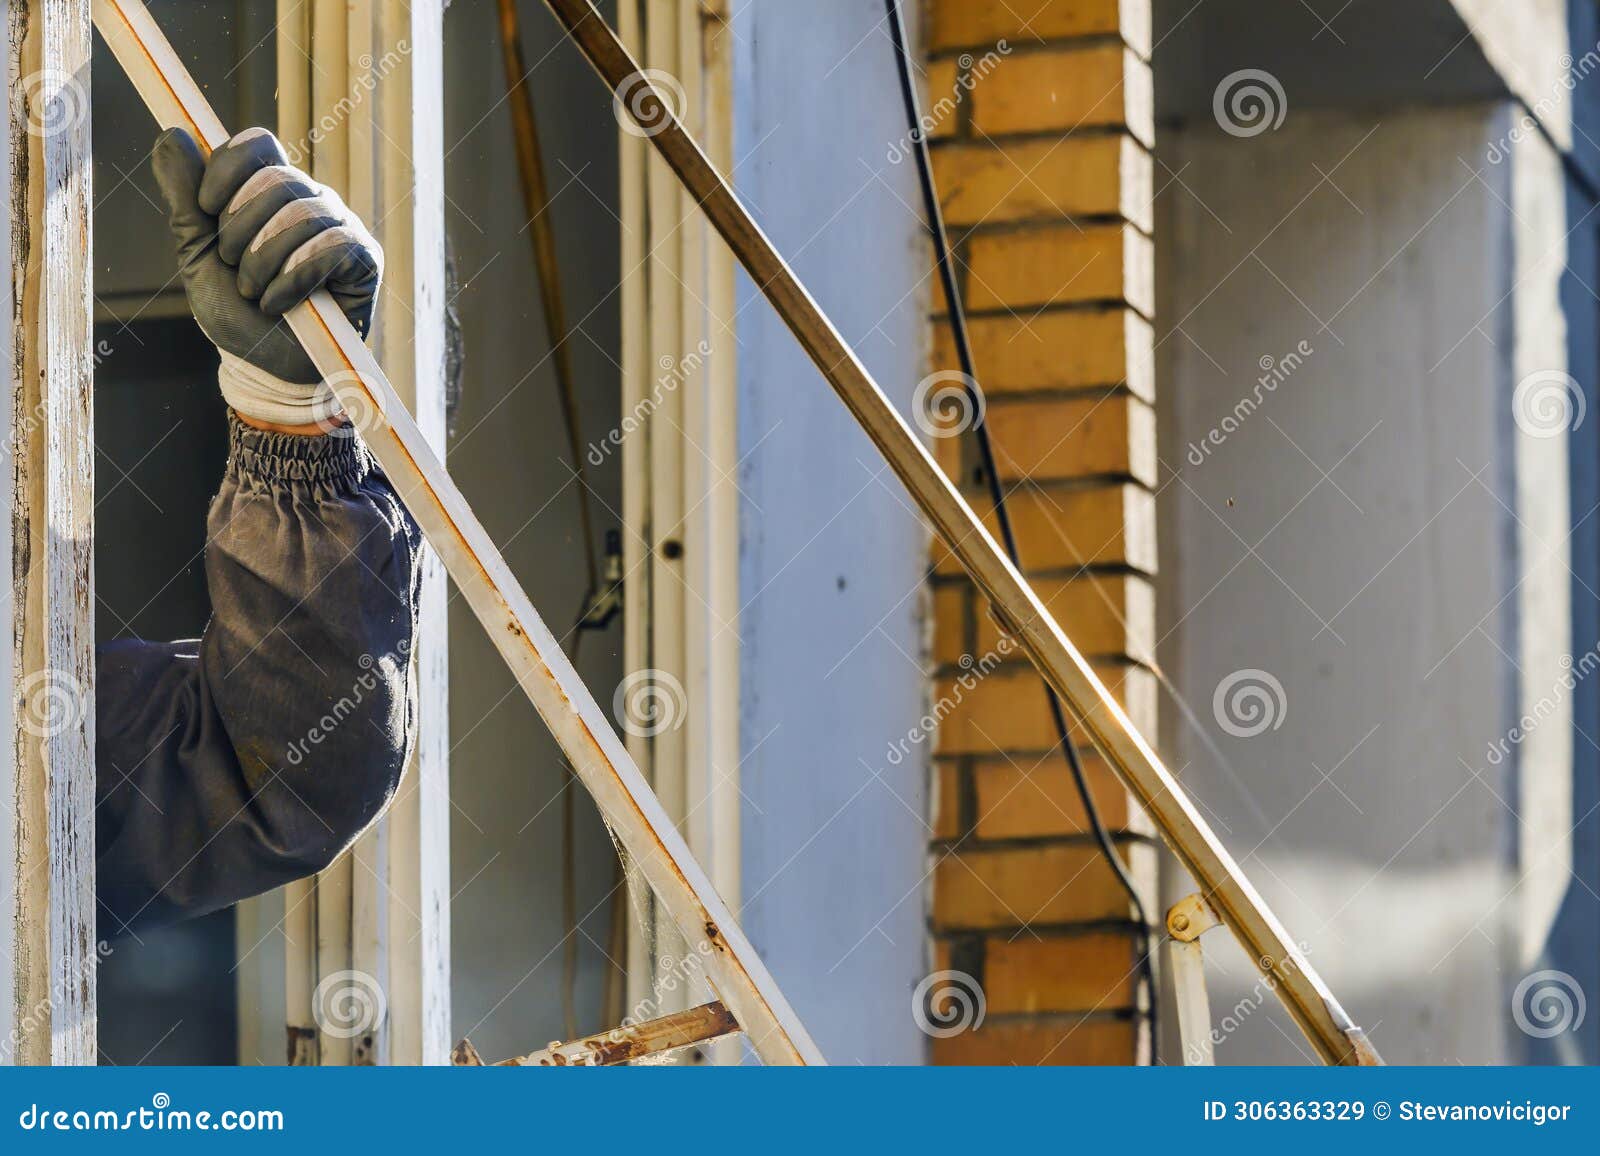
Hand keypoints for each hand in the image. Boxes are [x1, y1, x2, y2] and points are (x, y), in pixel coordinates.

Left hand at [151, 127, 381, 427]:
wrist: (267, 366)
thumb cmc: (236, 311)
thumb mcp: (198, 254)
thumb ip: (183, 198)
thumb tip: (171, 133)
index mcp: (272, 192)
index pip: (258, 145)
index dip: (227, 168)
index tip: (207, 208)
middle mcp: (311, 202)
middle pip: (277, 178)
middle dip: (240, 227)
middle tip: (234, 266)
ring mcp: (342, 229)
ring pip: (301, 214)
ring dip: (263, 261)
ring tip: (256, 293)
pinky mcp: (365, 260)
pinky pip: (330, 248)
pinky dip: (293, 280)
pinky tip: (280, 303)